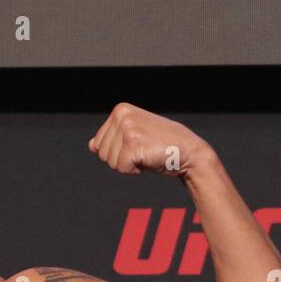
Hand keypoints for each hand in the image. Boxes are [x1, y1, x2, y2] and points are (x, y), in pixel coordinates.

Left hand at [88, 102, 211, 176]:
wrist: (188, 151)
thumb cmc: (162, 145)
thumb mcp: (135, 136)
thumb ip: (112, 138)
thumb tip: (92, 145)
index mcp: (120, 110)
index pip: (98, 144)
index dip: (117, 152)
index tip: (137, 144)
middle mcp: (122, 115)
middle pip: (102, 154)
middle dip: (121, 159)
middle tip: (143, 150)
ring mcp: (128, 129)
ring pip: (111, 162)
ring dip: (129, 164)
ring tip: (147, 153)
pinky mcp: (133, 144)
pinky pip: (122, 168)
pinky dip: (135, 170)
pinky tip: (149, 159)